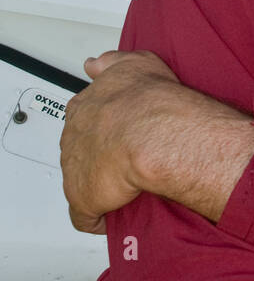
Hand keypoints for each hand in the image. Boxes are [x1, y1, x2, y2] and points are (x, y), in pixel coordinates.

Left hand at [60, 50, 253, 232]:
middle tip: (123, 159)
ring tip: (125, 186)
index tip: (115, 131)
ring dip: (100, 184)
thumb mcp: (134, 63)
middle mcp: (75, 137)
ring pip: (82, 179)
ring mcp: (76, 169)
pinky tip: (112, 217)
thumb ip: (112, 62)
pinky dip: (96, 218)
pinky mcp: (83, 199)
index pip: (83, 118)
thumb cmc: (149, 99)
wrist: (151, 131)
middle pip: (80, 149)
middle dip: (97, 155)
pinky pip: (84, 216)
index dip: (99, 127)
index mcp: (85, 107)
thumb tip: (94, 64)